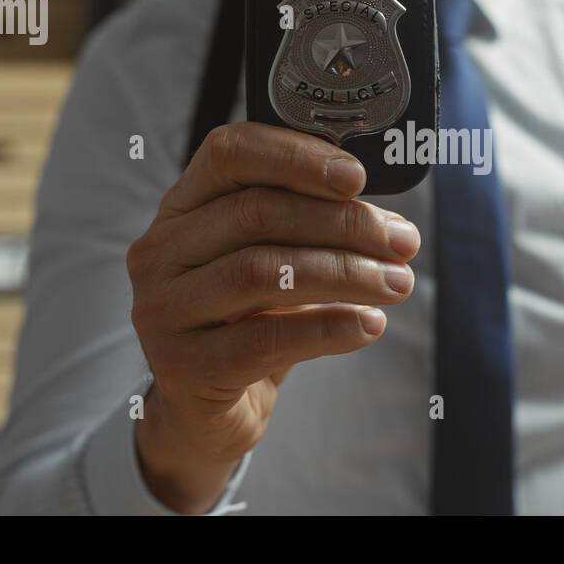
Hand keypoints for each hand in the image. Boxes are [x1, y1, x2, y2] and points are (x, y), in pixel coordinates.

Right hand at [125, 121, 419, 512]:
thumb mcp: (273, 261)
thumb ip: (312, 228)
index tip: (359, 178)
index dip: (298, 157)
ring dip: (345, 274)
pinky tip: (369, 325)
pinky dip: (328, 327)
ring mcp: (164, 310)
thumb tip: (391, 224)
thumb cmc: (248, 322)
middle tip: (402, 243)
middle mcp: (161, 250)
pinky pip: (266, 338)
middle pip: (257, 213)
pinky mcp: (184, 366)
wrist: (207, 411)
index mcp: (182, 207)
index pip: (230, 153)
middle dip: (343, 223)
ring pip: (262, 272)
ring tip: (397, 283)